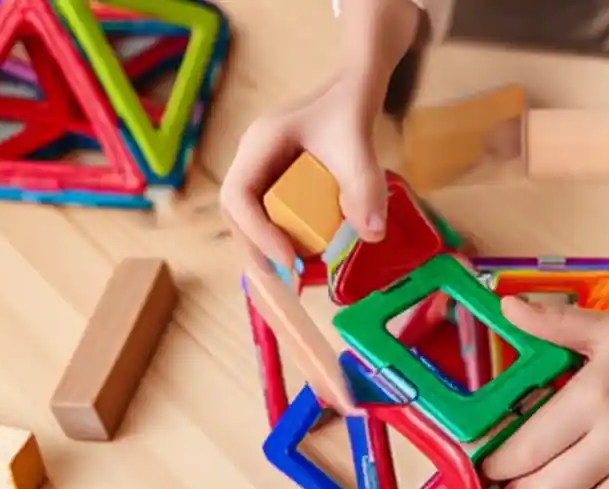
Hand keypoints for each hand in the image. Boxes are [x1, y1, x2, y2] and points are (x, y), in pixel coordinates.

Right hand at [220, 0, 421, 269]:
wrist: (357, 85)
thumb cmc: (351, 108)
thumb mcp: (359, 145)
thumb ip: (364, 186)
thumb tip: (371, 235)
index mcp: (259, 144)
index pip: (237, 196)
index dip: (256, 232)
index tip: (287, 258)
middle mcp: (253, 157)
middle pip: (237, 211)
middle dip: (256, 247)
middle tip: (283, 281)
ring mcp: (262, 167)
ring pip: (250, 214)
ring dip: (265, 245)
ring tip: (290, 275)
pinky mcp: (278, 176)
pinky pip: (269, 210)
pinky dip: (279, 235)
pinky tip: (300, 254)